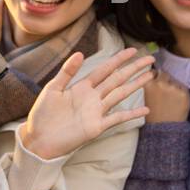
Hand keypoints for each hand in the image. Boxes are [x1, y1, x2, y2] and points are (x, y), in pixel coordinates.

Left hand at [18, 47, 153, 159]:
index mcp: (82, 86)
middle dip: (133, 69)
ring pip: (120, 94)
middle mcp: (92, 97)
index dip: (118, 59)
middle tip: (149, 59)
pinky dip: (131, 114)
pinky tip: (145, 110)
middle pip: (117, 79)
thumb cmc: (42, 115)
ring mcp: (96, 112)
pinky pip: (117, 118)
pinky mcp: (96, 127)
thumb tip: (80, 53)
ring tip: (150, 76)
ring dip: (135, 85)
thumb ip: (67, 72)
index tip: (132, 50)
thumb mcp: (52, 89)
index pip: (105, 69)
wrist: (38, 139)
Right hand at [143, 68, 189, 122]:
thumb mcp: (147, 97)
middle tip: (165, 94)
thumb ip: (151, 85)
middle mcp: (159, 84)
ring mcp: (172, 88)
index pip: (153, 72)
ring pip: (174, 81)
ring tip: (171, 101)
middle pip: (165, 73)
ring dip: (174, 87)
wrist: (164, 129)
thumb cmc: (155, 114)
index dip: (156, 78)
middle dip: (165, 80)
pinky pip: (183, 88)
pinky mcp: (183, 92)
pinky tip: (177, 103)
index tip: (157, 84)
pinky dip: (181, 94)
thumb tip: (157, 72)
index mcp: (148, 84)